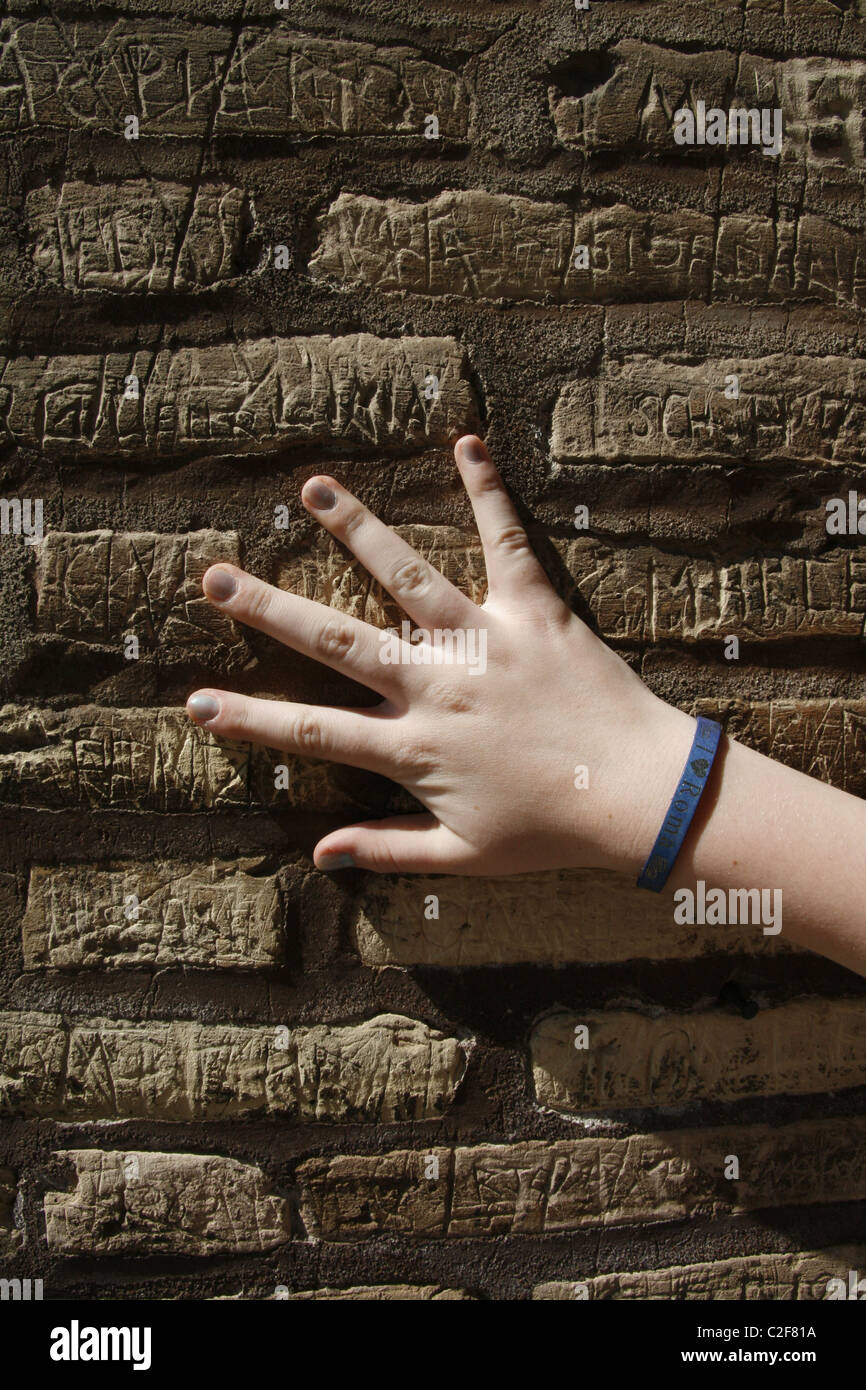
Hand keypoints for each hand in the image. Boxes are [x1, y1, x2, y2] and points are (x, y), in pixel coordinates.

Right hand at [185, 435, 694, 876]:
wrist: (643, 798)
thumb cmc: (555, 832)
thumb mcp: (465, 857)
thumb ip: (389, 851)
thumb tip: (320, 856)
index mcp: (415, 749)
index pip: (314, 732)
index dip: (251, 720)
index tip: (196, 703)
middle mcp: (437, 687)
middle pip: (337, 640)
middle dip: (269, 608)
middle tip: (216, 577)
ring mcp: (484, 642)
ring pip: (406, 577)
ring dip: (356, 529)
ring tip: (311, 488)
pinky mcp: (535, 613)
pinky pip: (507, 542)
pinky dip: (487, 492)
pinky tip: (465, 442)